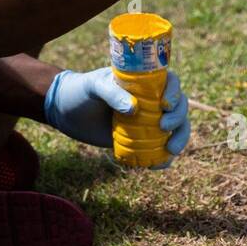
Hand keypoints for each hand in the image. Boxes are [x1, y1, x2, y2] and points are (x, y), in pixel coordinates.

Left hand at [44, 67, 190, 159]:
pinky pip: (159, 149)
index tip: (165, 103)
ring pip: (175, 128)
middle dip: (178, 117)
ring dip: (179, 139)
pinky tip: (159, 164)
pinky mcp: (140, 140)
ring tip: (170, 150)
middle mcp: (151, 100)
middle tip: (164, 126)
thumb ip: (111, 93)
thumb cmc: (81, 91)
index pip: (169, 82)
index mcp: (143, 81)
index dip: (174, 91)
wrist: (66, 112)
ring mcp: (147, 120)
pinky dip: (164, 158)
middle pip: (178, 107)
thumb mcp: (94, 86)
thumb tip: (134, 109)